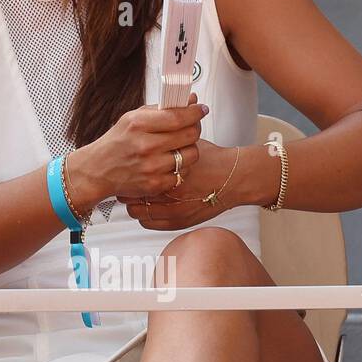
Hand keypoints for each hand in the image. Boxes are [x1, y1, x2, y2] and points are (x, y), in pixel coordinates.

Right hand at [65, 94, 206, 207]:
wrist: (97, 171)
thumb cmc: (115, 144)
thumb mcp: (132, 119)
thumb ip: (161, 109)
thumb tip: (189, 100)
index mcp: (138, 124)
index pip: (179, 116)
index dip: (195, 112)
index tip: (200, 109)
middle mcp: (145, 145)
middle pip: (189, 134)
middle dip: (194, 128)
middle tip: (191, 127)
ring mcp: (151, 167)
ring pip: (191, 155)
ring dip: (189, 149)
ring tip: (179, 147)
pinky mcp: (155, 184)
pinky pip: (182, 173)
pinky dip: (180, 167)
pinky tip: (171, 163)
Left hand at [118, 139, 241, 230]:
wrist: (235, 177)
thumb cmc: (212, 160)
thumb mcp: (185, 143)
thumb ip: (164, 142)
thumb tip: (145, 138)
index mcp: (166, 169)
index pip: (132, 175)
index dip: (127, 173)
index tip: (126, 171)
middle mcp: (167, 191)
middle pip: (130, 195)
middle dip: (129, 190)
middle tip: (129, 185)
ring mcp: (173, 209)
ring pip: (136, 212)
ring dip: (135, 205)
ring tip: (137, 197)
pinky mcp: (179, 221)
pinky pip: (149, 223)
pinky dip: (145, 217)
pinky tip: (149, 208)